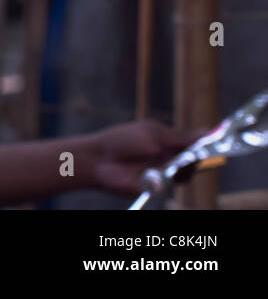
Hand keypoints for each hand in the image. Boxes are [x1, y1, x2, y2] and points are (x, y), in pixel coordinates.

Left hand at [86, 120, 204, 196]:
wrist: (99, 159)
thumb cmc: (122, 140)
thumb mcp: (153, 133)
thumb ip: (181, 136)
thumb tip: (210, 131)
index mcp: (171, 144)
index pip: (198, 146)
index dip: (211, 145)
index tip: (222, 141)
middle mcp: (171, 160)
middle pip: (196, 162)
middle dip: (194, 158)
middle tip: (188, 153)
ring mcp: (165, 176)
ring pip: (185, 175)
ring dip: (178, 168)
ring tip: (164, 162)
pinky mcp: (158, 189)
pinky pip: (170, 186)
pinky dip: (167, 180)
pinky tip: (159, 175)